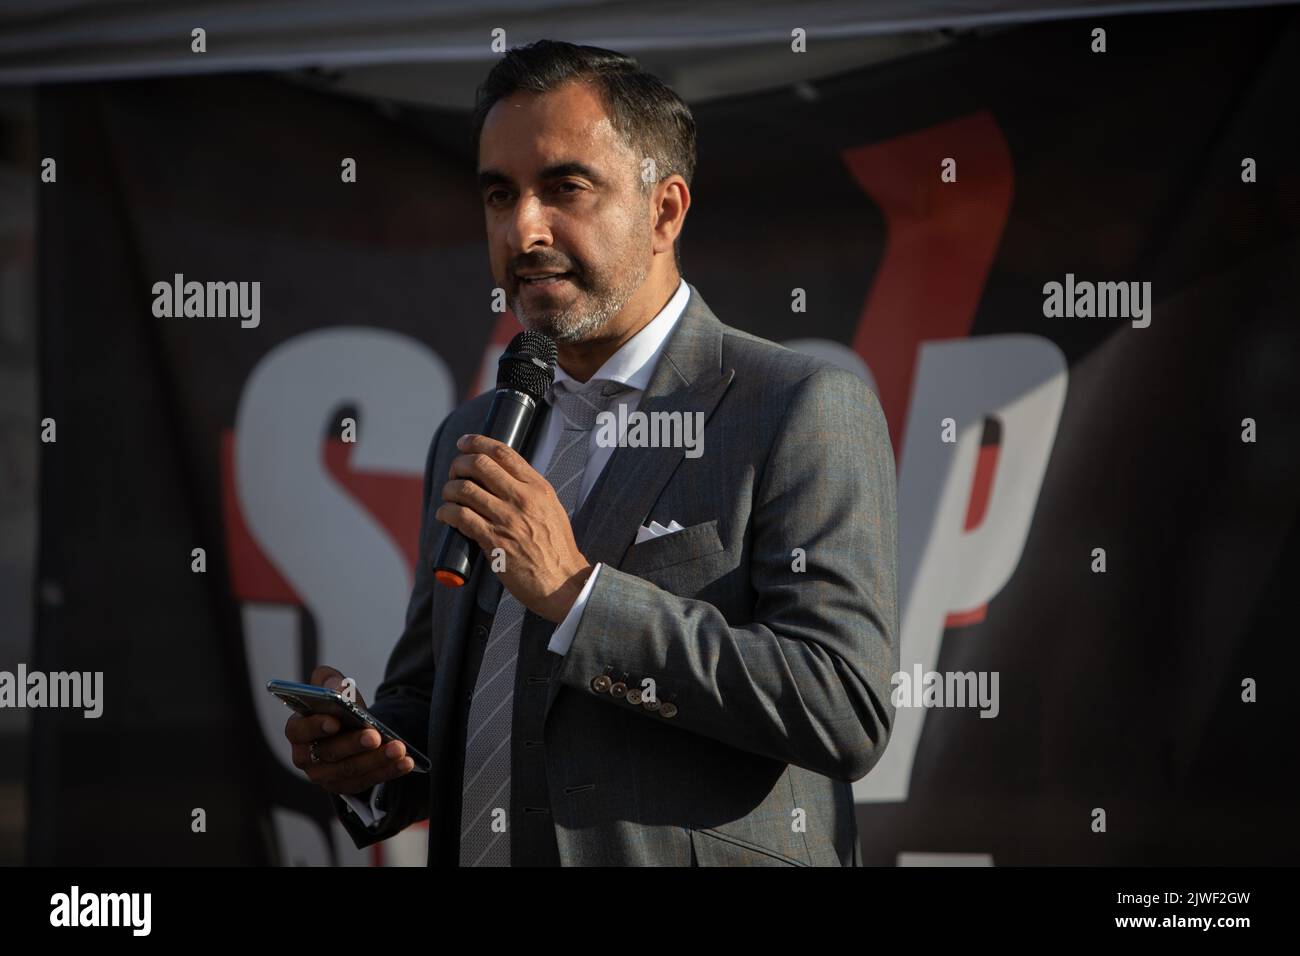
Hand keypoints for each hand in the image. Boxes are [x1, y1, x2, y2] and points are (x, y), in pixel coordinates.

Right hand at [284, 665, 414, 795]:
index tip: (334, 722)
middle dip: (354, 744)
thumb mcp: (332, 687)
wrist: (352, 729)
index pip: (298, 731)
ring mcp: (324, 775)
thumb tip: (337, 689)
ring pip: (350, 770)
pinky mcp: (344, 786)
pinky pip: (366, 781)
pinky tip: (404, 762)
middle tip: (375, 736)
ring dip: (376, 760)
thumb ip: (329, 680)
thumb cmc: (338, 708)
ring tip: (398, 749)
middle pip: (329, 753)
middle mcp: (305, 757)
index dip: (315, 727)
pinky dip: (387, 772)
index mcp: (298, 730)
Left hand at [436, 433, 594, 622]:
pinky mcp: (493, 541)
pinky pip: (460, 517)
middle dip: (459, 464)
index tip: (465, 443)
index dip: (477, 442)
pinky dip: (446, 512)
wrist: (562, 581)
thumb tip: (501, 478)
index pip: (503, 452)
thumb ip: (529, 491)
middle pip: (479, 465)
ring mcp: (507, 519)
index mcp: (538, 488)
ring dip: (449, 490)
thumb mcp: (551, 508)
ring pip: (465, 489)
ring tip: (448, 496)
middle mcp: (522, 499)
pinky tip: (445, 516)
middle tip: (454, 472)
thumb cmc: (556, 548)